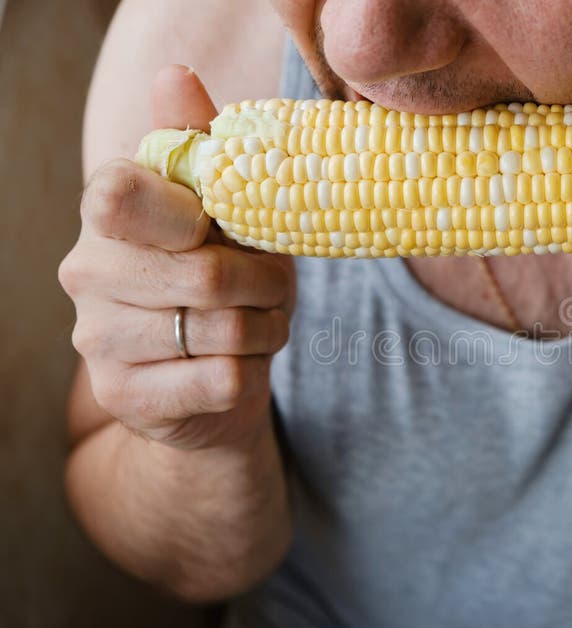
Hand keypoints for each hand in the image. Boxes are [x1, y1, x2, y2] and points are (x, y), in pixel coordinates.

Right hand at [59, 66, 295, 448]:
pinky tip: (242, 363)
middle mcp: (86, 273)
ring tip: (260, 324)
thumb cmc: (226, 280)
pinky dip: (254, 370)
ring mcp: (98, 341)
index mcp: (106, 212)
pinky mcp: (126, 396)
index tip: (219, 230)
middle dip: (267, 285)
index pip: (124, 196)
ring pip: (224, 331)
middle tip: (273, 289)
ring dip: (267, 328)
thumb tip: (174, 76)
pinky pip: (224, 378)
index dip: (194, 216)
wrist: (214, 379)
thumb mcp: (227, 211)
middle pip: (206, 276)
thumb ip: (203, 146)